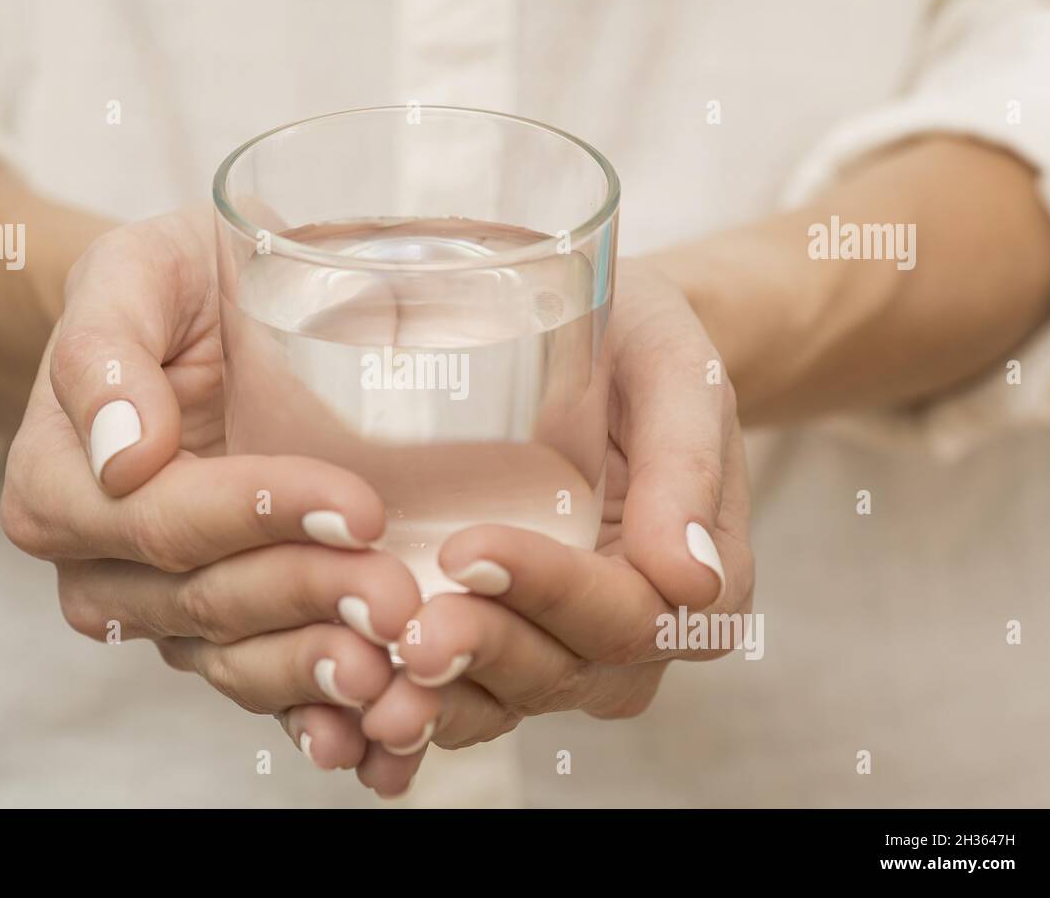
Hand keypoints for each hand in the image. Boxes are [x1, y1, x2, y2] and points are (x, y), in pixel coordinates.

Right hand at [0, 212, 430, 789]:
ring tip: (394, 673)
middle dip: (308, 600)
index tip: (358, 507)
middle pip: (207, 601)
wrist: (208, 320)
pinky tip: (378, 735)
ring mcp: (163, 610)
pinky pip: (264, 688)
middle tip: (398, 598)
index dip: (259, 519)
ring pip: (236, 660)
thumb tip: (121, 452)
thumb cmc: (175, 286)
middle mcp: (103, 565)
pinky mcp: (224, 632)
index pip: (164, 520)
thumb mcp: (136, 271)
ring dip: (317, 674)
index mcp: (61, 485)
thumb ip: (105, 348)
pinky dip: (320, 718)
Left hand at [295, 265, 753, 783]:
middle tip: (410, 631)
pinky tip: (354, 707)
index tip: (467, 549)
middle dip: (486, 651)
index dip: (551, 592)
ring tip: (373, 675)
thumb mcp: (673, 372)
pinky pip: (464, 696)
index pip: (632, 614)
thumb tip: (692, 580)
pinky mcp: (501, 640)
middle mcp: (631, 631)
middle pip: (567, 670)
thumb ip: (686, 461)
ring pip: (509, 698)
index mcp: (696, 579)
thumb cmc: (638, 344)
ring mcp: (562, 644)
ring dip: (443, 699)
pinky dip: (414, 706)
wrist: (592, 342)